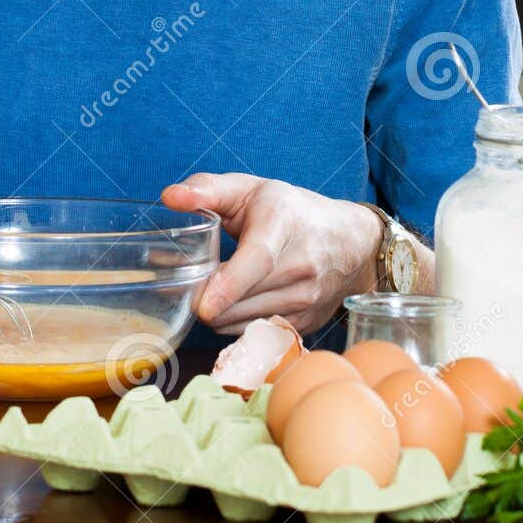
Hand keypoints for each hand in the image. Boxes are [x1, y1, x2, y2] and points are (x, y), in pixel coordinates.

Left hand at [160, 173, 381, 334]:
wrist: (351, 241)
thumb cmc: (292, 211)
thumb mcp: (251, 188)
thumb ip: (207, 189)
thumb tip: (170, 196)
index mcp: (282, 225)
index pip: (258, 261)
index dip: (229, 285)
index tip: (203, 305)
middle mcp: (301, 266)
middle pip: (245, 300)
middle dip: (209, 301)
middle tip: (190, 287)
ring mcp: (306, 299)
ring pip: (248, 322)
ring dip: (221, 315)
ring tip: (213, 292)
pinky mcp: (306, 324)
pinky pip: (259, 335)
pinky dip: (238, 326)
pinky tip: (233, 307)